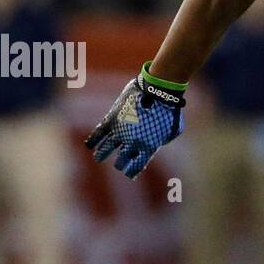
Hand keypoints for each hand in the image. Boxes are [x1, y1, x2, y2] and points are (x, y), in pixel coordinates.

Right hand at [85, 64, 185, 178]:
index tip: (129, 173)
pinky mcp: (112, 119)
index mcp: (149, 148)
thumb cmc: (170, 109)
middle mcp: (132, 142)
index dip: (131, 171)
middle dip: (120, 163)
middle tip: (118, 164)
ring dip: (101, 154)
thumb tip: (157, 143)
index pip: (136, 166)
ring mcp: (120, 131)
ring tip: (98, 158)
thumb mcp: (174, 130)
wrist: (158, 90)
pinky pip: (98, 133)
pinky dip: (93, 140)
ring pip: (106, 148)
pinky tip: (89, 146)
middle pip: (121, 160)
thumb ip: (164, 140)